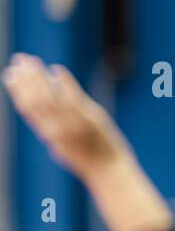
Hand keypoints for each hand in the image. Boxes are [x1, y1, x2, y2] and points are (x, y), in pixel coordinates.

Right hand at [2, 53, 131, 180]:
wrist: (108, 169)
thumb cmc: (85, 157)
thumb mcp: (60, 145)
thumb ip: (49, 128)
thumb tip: (41, 109)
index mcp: (47, 135)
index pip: (27, 108)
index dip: (17, 90)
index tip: (9, 75)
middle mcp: (57, 129)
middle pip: (36, 99)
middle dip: (25, 78)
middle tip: (19, 60)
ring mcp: (74, 123)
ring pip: (51, 96)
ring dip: (39, 76)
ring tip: (32, 60)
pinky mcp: (91, 119)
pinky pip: (74, 97)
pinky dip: (64, 82)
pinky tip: (56, 68)